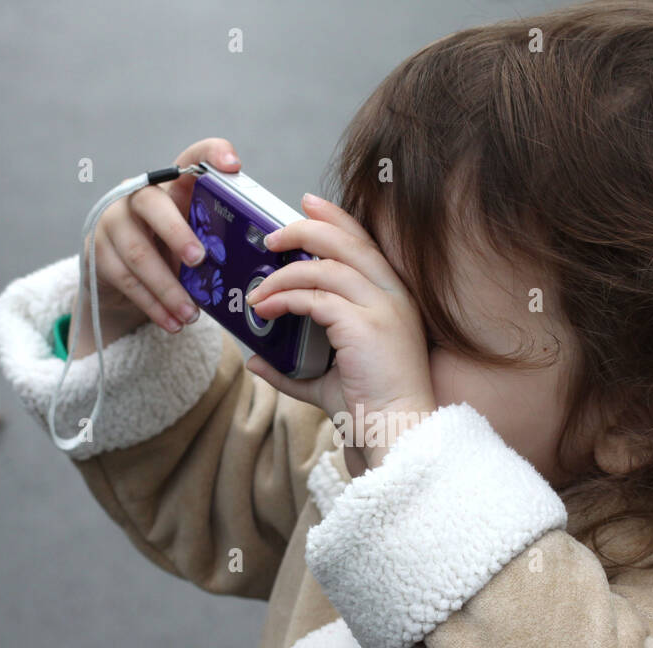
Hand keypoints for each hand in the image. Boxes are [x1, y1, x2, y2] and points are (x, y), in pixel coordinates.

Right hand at [68, 137, 242, 358]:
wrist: (120, 275)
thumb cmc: (170, 252)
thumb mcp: (195, 238)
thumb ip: (218, 237)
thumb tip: (261, 261)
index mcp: (171, 185)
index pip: (193, 158)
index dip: (212, 154)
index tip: (233, 165)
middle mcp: (137, 195)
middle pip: (152, 205)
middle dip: (176, 233)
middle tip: (199, 260)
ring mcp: (112, 222)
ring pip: (137, 253)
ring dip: (167, 288)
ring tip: (191, 315)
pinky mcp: (97, 253)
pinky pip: (125, 280)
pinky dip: (152, 305)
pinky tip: (173, 322)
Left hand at [242, 194, 436, 475]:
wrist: (396, 435)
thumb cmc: (371, 411)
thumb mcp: (327, 383)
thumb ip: (293, 369)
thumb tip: (256, 360)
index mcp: (395, 300)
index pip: (365, 245)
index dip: (336, 221)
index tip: (309, 207)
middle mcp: (393, 297)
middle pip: (348, 243)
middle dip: (307, 229)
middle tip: (272, 235)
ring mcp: (382, 308)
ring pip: (325, 268)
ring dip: (283, 274)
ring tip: (257, 290)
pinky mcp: (364, 325)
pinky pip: (314, 298)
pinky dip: (284, 299)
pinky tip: (265, 310)